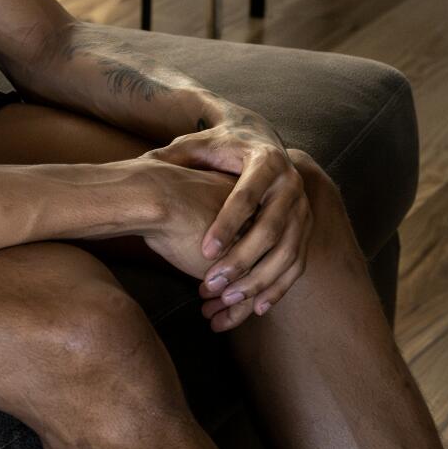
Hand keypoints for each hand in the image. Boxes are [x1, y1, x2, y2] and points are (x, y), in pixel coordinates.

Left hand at [147, 110, 311, 330]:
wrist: (258, 139)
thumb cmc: (221, 146)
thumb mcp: (199, 144)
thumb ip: (175, 155)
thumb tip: (142, 163)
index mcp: (264, 161)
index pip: (247, 197)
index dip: (226, 225)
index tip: (205, 250)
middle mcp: (290, 184)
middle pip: (271, 229)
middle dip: (242, 260)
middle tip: (211, 284)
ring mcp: (302, 208)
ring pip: (288, 252)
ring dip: (259, 281)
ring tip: (227, 301)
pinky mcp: (305, 228)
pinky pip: (297, 263)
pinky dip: (278, 287)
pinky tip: (254, 308)